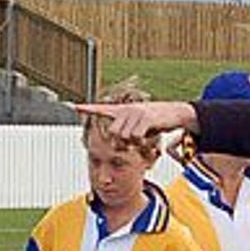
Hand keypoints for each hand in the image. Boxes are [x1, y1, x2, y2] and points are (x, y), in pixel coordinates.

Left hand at [74, 102, 197, 141]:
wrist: (175, 113)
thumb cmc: (156, 122)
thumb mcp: (139, 125)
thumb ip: (126, 132)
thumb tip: (117, 144)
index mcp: (123, 110)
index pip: (101, 109)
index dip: (87, 109)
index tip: (74, 106)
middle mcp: (127, 109)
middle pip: (112, 132)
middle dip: (121, 141)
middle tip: (133, 141)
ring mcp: (136, 112)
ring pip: (124, 136)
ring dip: (133, 142)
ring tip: (143, 137)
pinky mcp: (145, 118)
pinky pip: (136, 136)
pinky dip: (141, 141)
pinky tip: (147, 137)